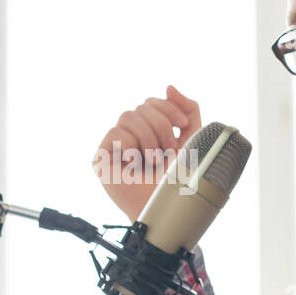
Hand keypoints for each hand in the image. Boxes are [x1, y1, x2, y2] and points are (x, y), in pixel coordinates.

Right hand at [92, 85, 201, 221]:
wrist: (168, 207)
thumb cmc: (180, 180)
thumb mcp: (193, 139)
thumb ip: (187, 109)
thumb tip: (169, 87)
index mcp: (151, 130)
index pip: (153, 102)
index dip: (168, 109)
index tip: (182, 126)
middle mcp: (132, 135)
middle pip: (142, 107)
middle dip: (161, 127)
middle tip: (166, 152)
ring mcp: (116, 146)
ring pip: (128, 116)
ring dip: (148, 139)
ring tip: (151, 161)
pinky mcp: (102, 158)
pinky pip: (116, 133)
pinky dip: (131, 147)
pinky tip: (134, 165)